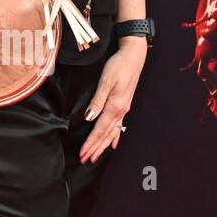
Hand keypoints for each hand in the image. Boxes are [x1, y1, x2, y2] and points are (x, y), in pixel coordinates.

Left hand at [79, 39, 148, 162]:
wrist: (133, 57)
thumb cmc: (119, 66)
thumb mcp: (105, 82)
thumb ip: (97, 101)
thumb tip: (89, 118)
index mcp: (115, 106)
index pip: (100, 130)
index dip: (91, 143)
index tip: (83, 153)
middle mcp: (121, 111)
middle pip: (106, 135)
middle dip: (95, 148)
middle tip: (85, 160)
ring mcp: (124, 109)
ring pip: (112, 132)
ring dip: (103, 145)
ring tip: (96, 156)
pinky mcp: (124, 105)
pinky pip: (119, 126)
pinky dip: (115, 136)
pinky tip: (113, 143)